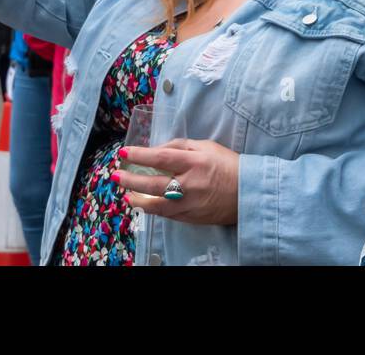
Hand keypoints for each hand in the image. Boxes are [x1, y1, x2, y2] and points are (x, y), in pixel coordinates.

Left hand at [115, 139, 239, 225]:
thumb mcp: (206, 147)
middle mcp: (190, 185)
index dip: (140, 156)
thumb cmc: (228, 165)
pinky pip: (167, 214)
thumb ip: (181, 146)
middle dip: (131, 180)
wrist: (248, 193)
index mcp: (194, 163)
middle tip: (116, 176)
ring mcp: (190, 204)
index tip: (124, 153)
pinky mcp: (191, 217)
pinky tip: (145, 205)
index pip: (160, 158)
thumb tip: (158, 149)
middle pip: (153, 184)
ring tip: (126, 196)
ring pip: (156, 205)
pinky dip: (154, 209)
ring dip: (138, 201)